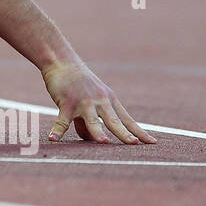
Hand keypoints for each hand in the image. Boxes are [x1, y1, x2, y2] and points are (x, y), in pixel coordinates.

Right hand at [41, 59, 155, 143]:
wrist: (62, 61)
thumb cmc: (77, 82)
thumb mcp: (90, 99)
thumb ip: (92, 120)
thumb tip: (91, 139)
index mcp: (110, 100)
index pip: (128, 120)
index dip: (139, 132)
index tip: (152, 142)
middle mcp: (100, 101)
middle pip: (114, 121)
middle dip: (124, 133)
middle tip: (135, 144)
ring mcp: (83, 102)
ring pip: (92, 120)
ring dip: (97, 132)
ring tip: (104, 142)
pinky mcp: (66, 102)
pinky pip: (62, 119)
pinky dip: (58, 129)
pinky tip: (53, 138)